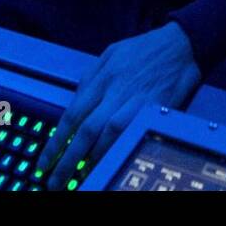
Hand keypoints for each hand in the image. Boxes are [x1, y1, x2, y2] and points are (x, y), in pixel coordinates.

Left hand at [37, 23, 201, 188]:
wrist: (181, 44)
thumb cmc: (144, 48)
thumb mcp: (110, 53)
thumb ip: (90, 79)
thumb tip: (75, 102)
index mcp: (102, 78)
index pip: (72, 115)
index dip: (56, 142)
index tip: (44, 162)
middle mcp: (116, 91)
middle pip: (87, 131)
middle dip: (68, 159)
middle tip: (55, 180)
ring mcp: (136, 101)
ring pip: (109, 135)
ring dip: (93, 159)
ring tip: (80, 178)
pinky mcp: (154, 109)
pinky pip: (133, 133)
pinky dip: (119, 149)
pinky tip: (110, 162)